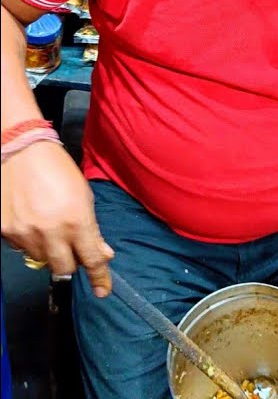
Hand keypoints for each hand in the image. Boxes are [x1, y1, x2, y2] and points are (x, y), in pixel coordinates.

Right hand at [1, 141, 112, 294]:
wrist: (19, 151)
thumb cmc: (57, 169)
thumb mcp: (84, 196)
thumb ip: (92, 228)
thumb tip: (102, 253)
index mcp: (76, 222)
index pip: (92, 260)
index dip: (100, 278)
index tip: (103, 291)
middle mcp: (50, 233)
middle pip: (63, 268)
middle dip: (71, 263)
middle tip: (72, 249)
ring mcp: (24, 234)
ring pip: (40, 260)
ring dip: (49, 251)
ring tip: (49, 227)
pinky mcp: (4, 231)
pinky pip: (20, 248)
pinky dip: (29, 242)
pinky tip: (31, 222)